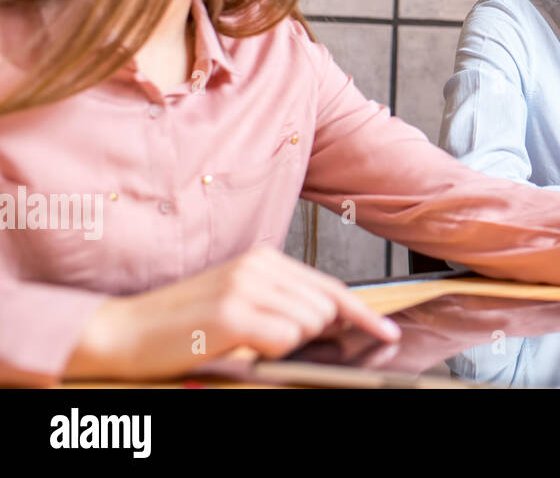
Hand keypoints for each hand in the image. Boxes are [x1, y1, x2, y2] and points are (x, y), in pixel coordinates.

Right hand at [64, 246, 400, 380]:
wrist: (123, 331)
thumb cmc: (182, 322)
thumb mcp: (239, 300)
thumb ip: (282, 301)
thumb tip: (330, 320)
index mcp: (264, 259)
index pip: (330, 287)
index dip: (362, 314)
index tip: (386, 333)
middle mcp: (259, 265)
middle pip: (325, 308)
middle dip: (315, 333)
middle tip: (272, 341)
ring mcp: (246, 287)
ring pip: (309, 324)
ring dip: (286, 342)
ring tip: (247, 341)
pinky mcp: (232, 313)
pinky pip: (284, 339)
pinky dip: (269, 351)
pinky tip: (239, 345)